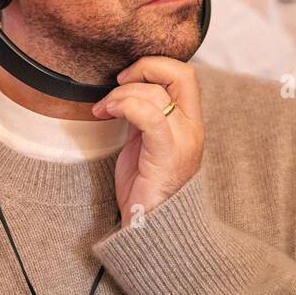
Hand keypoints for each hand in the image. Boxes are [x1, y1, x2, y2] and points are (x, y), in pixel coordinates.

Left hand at [90, 57, 204, 226]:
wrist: (149, 229)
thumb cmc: (144, 187)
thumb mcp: (144, 141)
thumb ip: (143, 115)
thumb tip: (125, 87)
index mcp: (190, 123)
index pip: (185, 73)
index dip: (154, 65)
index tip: (125, 78)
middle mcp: (192, 129)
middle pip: (182, 73)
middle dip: (145, 68)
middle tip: (118, 83)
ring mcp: (183, 141)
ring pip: (156, 93)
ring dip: (121, 94)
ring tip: (102, 109)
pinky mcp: (167, 154)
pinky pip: (150, 115)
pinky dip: (124, 105)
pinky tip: (106, 113)